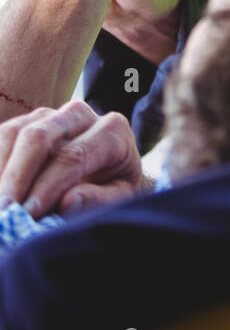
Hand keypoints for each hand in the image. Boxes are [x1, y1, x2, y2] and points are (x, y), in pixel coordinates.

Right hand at [0, 99, 144, 218]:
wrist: (107, 168)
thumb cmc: (114, 187)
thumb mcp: (118, 199)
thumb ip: (97, 201)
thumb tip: (67, 202)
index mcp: (111, 131)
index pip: (73, 156)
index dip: (47, 186)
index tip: (28, 214)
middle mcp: (79, 114)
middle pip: (38, 136)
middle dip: (17, 176)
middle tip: (4, 211)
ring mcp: (49, 115)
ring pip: (13, 132)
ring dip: (0, 170)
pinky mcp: (26, 122)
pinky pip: (1, 137)